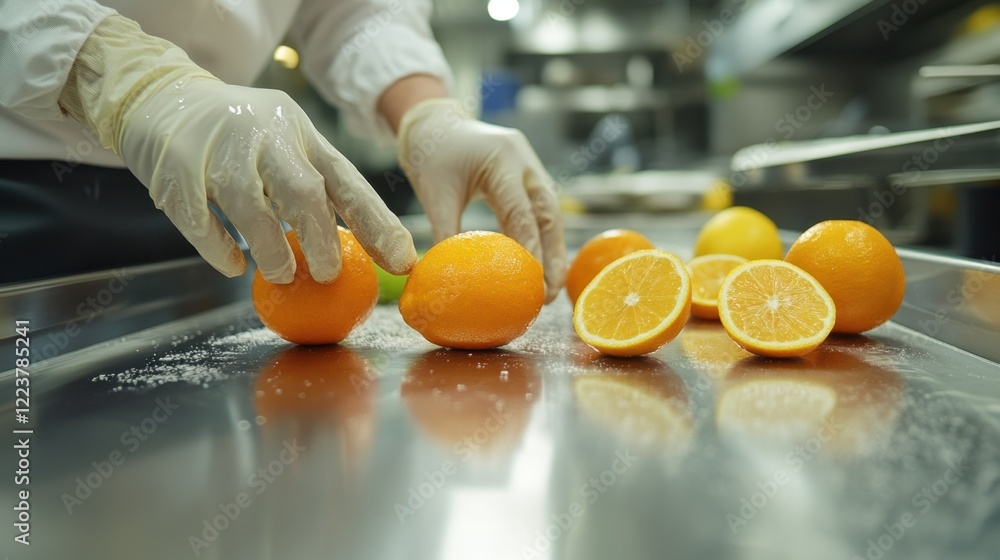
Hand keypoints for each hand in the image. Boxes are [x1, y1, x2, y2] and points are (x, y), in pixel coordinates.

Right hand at [118, 78, 415, 282]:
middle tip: (329, 274)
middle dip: (321, 237)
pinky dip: (218, 247)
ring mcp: (218, 146)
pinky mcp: (175, 164)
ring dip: (270, 248)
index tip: (402, 261)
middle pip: (303, 189)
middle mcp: (265, 134)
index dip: (377, 223)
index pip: (347, 181)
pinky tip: (233, 266)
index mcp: (301, 132)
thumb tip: (362, 250)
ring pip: (251, 204)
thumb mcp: (286, 146)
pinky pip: (199, 215)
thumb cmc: (239, 138)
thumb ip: (317, 190)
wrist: (162, 95)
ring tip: (282, 275)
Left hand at [397, 99, 566, 301]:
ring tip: (549, 289)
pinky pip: (541, 211)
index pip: (521, 210)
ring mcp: (531, 167)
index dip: (530, 247)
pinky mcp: (530, 177)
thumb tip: (448, 279)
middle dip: (553, 256)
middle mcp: (525, 161)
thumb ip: (444, 233)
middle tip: (548, 294)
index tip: (531, 281)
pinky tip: (540, 267)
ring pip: (551, 214)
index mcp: (503, 158)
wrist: (437, 123)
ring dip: (553, 252)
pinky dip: (543, 239)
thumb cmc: (432, 155)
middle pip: (549, 214)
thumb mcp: (434, 194)